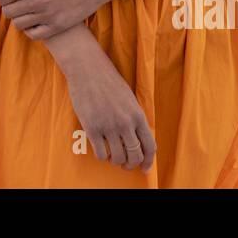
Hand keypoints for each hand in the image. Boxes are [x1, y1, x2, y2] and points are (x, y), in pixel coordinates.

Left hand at [0, 0, 113, 39]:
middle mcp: (37, 2)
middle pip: (9, 12)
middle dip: (8, 7)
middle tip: (14, 2)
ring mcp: (48, 16)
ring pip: (19, 25)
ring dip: (18, 19)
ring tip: (24, 12)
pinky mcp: (59, 25)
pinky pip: (35, 35)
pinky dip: (30, 30)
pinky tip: (34, 22)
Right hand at [64, 48, 155, 173]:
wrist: (88, 69)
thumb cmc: (109, 81)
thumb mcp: (129, 99)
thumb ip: (134, 119)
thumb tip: (137, 140)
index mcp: (138, 115)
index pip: (150, 146)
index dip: (148, 161)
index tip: (144, 167)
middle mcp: (125, 123)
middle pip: (134, 156)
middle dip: (131, 164)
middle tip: (126, 164)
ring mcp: (109, 127)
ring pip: (118, 158)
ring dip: (116, 161)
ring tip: (113, 157)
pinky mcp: (92, 128)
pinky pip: (101, 154)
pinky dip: (103, 156)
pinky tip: (101, 150)